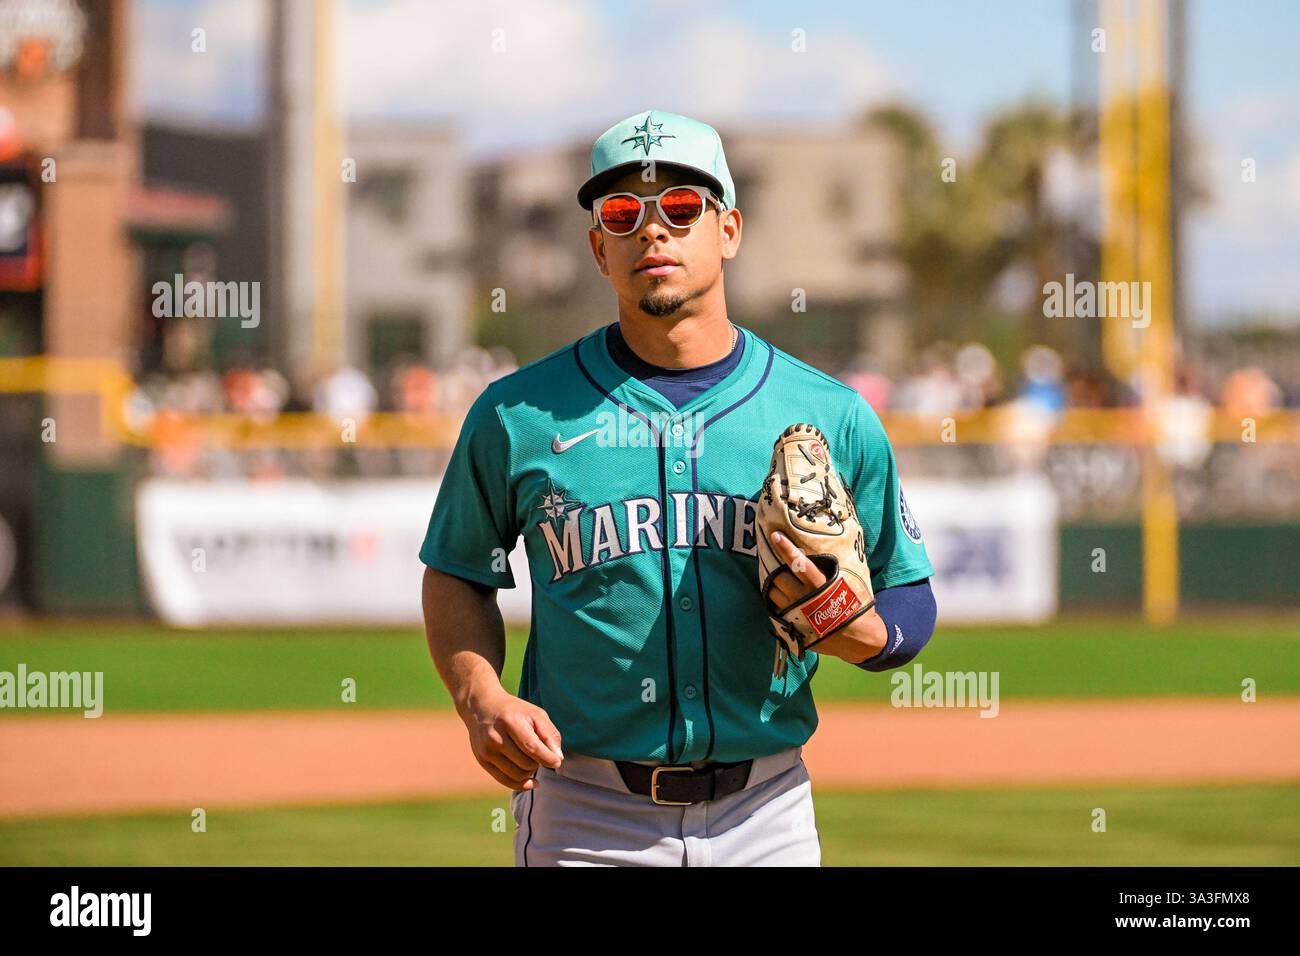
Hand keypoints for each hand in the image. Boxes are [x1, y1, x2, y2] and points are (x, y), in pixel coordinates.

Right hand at [462, 685, 563, 790]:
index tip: (557, 762)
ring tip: (532, 761)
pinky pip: (505, 780)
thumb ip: (550, 734)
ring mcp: (486, 751)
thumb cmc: (514, 711)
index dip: (548, 758)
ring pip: (517, 775)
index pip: (532, 748)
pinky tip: (530, 781)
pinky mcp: (482, 761)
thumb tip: (558, 758)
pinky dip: (521, 784)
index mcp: (510, 722)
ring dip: (530, 772)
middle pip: (526, 763)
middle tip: (541, 754)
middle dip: (539, 763)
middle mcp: (495, 737)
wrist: (481, 707)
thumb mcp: (535, 714)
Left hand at [769, 531, 886, 663]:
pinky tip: (780, 597)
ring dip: (772, 585)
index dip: (787, 549)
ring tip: (778, 580)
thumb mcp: (847, 585)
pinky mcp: (792, 626)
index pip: (800, 564)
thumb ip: (831, 572)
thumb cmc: (854, 607)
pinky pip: (774, 609)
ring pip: (773, 593)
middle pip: (779, 577)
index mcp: (821, 586)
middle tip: (776, 562)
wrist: (857, 640)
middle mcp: (805, 599)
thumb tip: (823, 552)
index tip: (776, 536)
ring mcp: (796, 614)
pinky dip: (774, 601)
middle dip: (776, 568)